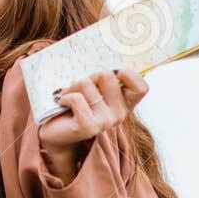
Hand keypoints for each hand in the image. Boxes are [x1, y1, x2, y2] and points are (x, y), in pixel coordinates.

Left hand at [38, 67, 148, 182]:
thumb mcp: (94, 90)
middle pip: (107, 75)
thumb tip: (107, 64)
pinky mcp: (88, 127)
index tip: (112, 73)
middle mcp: (119, 115)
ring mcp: (105, 122)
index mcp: (125, 104)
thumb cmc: (75, 106)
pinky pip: (76, 98)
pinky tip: (62, 103)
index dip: (128, 74)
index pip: (141, 87)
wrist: (57, 134)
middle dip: (88, 76)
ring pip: (87, 83)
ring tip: (68, 97)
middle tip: (79, 88)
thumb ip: (104, 79)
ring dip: (72, 86)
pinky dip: (65, 96)